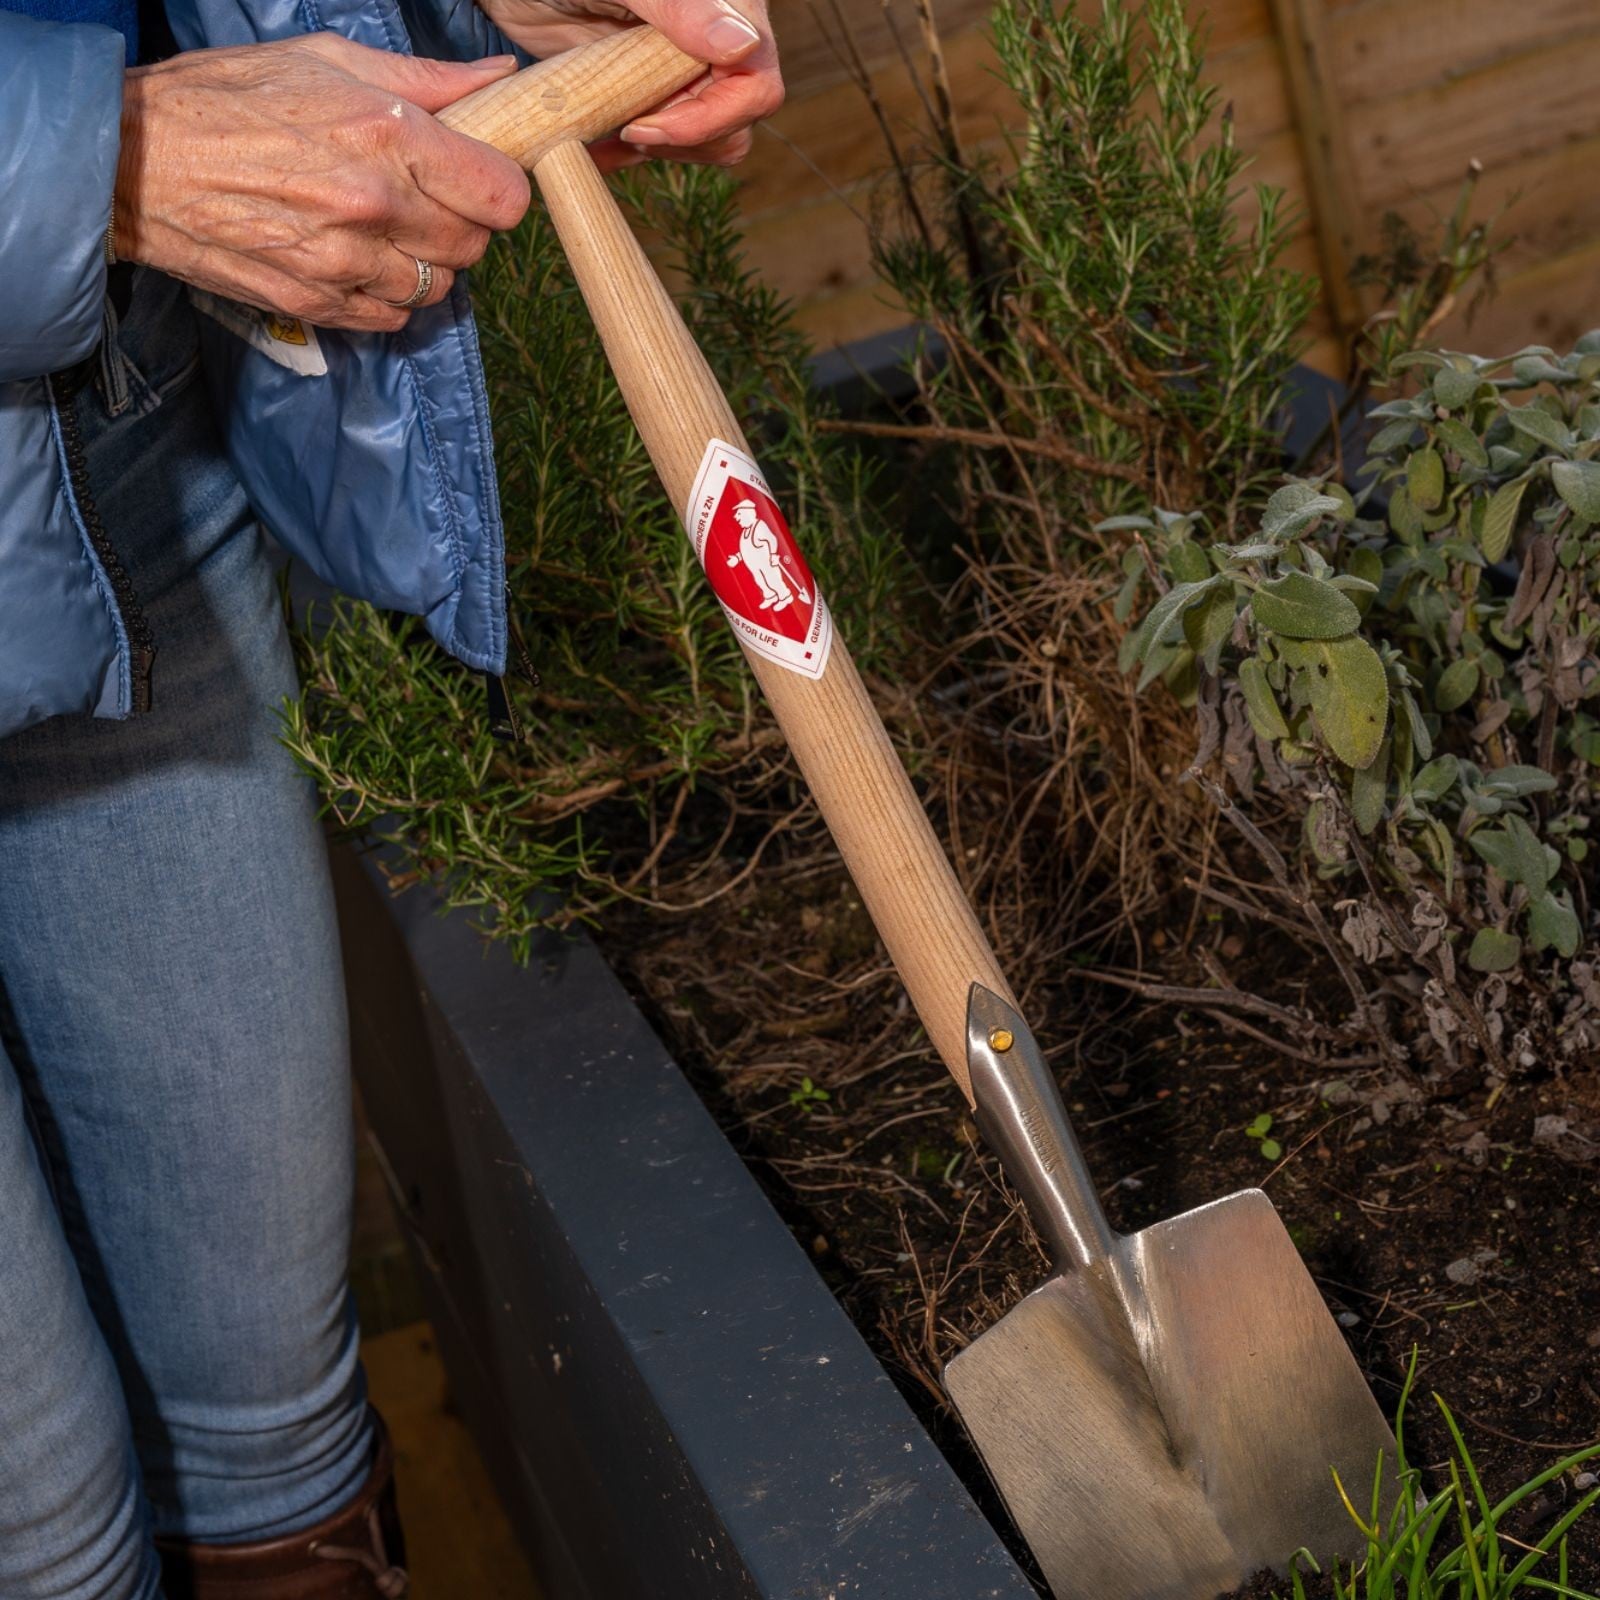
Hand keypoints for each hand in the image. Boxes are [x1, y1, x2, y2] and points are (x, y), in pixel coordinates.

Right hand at [115, 35, 532, 331]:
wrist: (133, 161)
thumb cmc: (227, 98)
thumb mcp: (325, 61)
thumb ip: (423, 80)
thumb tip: (497, 81)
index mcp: (388, 137)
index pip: (502, 196)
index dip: (496, 187)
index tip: (476, 177)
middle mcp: (375, 206)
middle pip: (474, 246)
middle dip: (460, 223)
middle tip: (422, 199)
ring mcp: (346, 263)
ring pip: (437, 288)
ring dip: (424, 264)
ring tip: (384, 230)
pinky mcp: (318, 305)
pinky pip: (391, 318)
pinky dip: (387, 297)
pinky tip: (358, 261)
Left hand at [475, 0, 781, 169]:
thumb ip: (681, 7)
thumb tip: (743, 45)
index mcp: (723, 5)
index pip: (756, 84)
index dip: (710, 119)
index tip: (644, 125)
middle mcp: (716, 40)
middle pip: (736, 122)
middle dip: (682, 138)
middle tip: (622, 127)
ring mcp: (686, 71)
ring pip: (709, 142)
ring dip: (659, 150)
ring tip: (607, 131)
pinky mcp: (656, 94)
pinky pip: (667, 144)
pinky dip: (631, 154)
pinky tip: (594, 143)